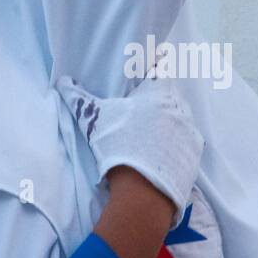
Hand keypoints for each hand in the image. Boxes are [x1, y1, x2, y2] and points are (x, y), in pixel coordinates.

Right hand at [56, 73, 203, 225]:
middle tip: (142, 107)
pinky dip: (175, 143)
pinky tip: (160, 151)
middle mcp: (180, 107)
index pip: (163, 68)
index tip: (150, 68)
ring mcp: (190, 131)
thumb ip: (79, 98)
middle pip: (170, 95)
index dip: (156, 66)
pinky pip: (186, 141)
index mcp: (160, 92)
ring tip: (150, 133)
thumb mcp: (95, 120)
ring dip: (168, 120)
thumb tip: (62, 81)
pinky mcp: (195, 153)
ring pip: (180, 117)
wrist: (143, 191)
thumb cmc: (119, 145)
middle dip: (158, 98)